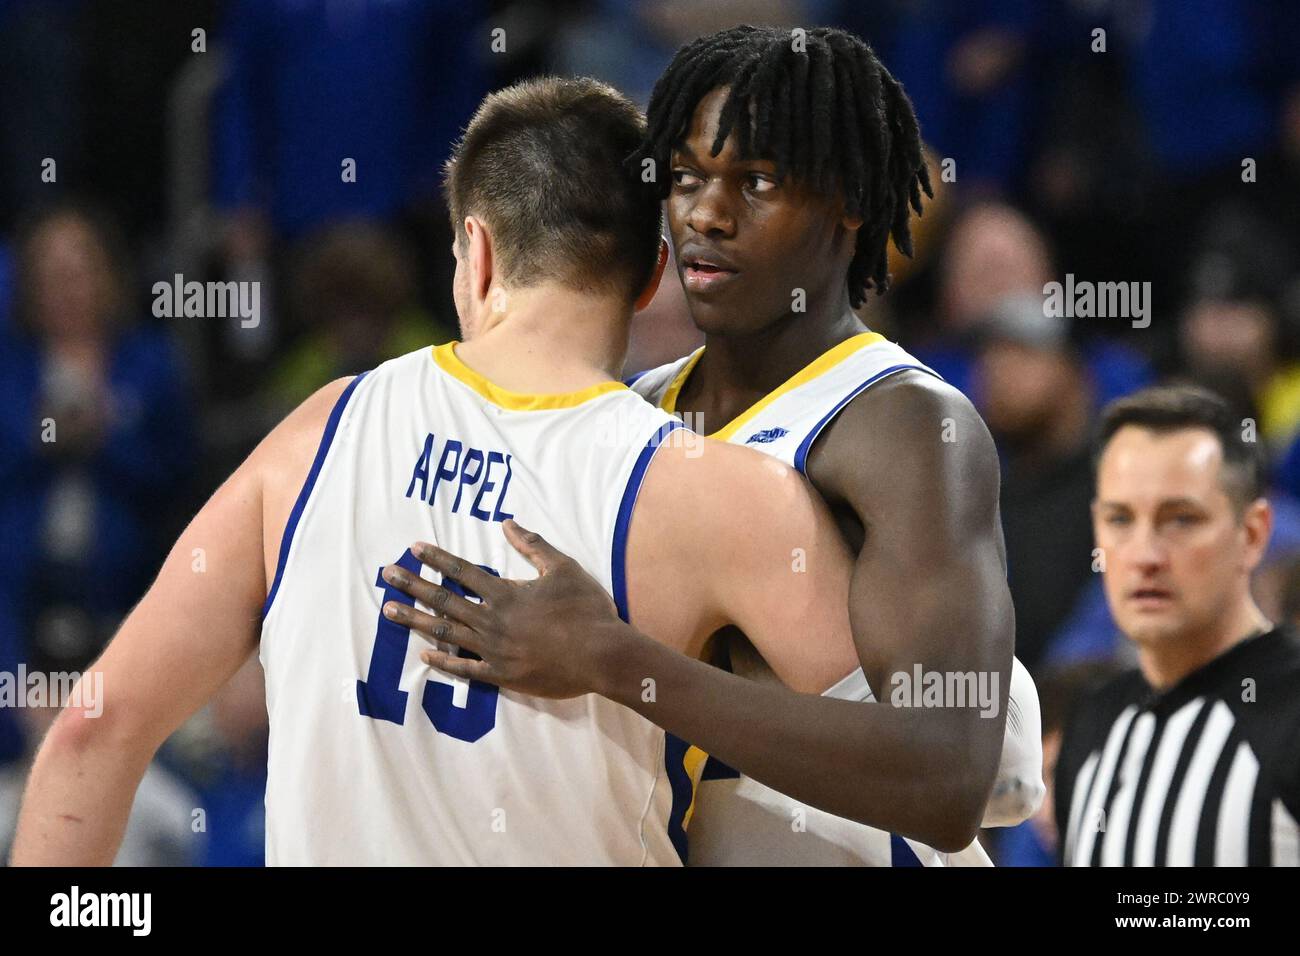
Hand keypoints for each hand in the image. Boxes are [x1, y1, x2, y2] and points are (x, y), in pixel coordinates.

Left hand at [379, 520, 633, 698]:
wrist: (602, 655)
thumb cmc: (586, 610)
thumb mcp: (564, 568)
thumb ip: (533, 546)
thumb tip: (508, 522)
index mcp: (505, 593)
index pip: (462, 572)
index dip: (437, 559)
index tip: (414, 549)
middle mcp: (492, 620)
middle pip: (443, 600)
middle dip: (412, 585)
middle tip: (386, 576)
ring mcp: (493, 650)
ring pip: (445, 633)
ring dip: (415, 621)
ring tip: (389, 611)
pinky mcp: (501, 676)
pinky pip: (464, 669)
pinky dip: (443, 662)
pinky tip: (423, 655)